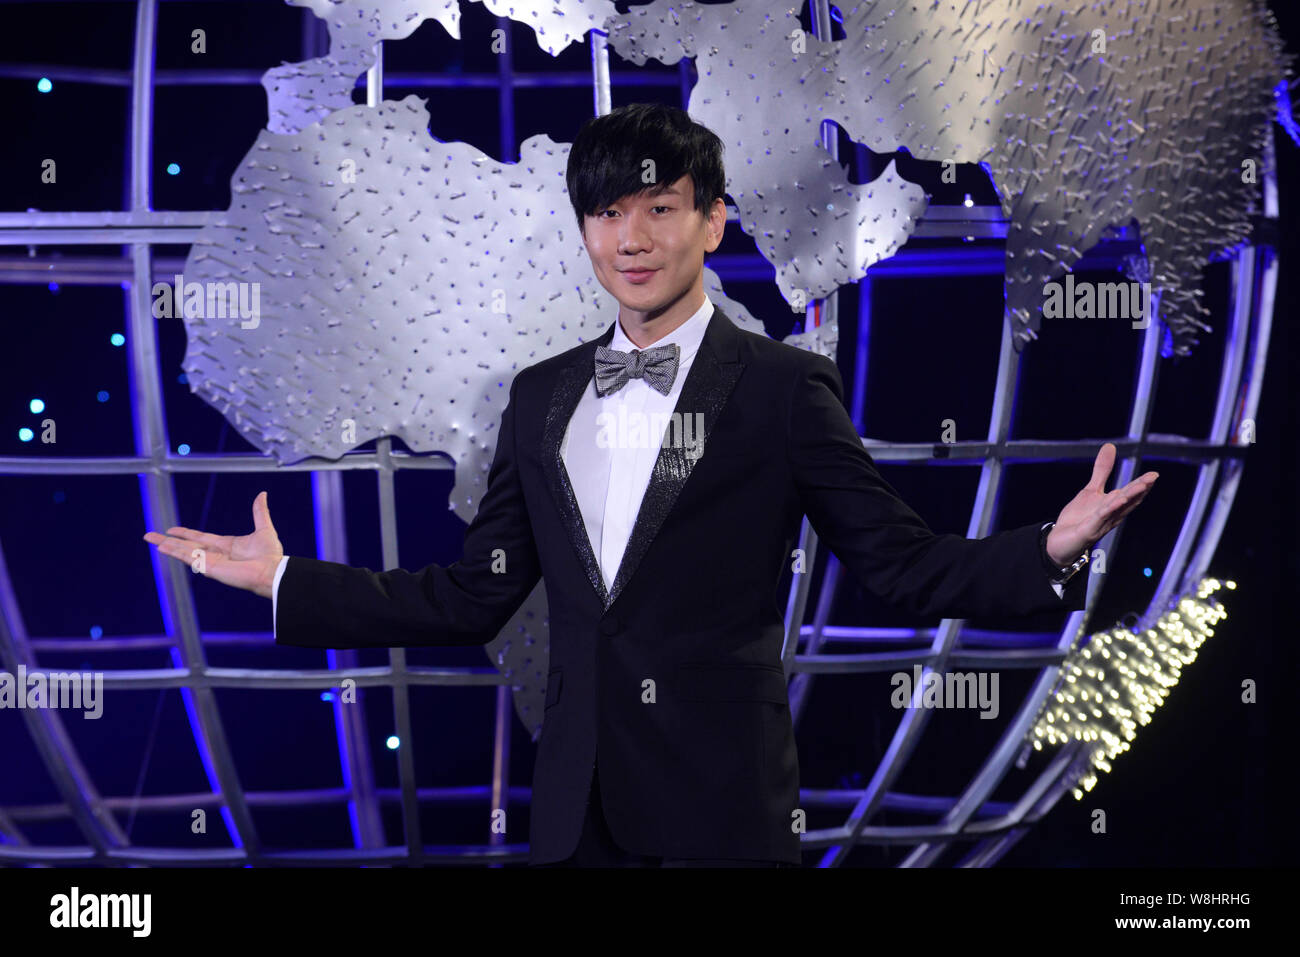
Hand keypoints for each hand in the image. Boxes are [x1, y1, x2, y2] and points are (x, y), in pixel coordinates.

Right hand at [142, 491, 283, 598]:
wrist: (272, 571)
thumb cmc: (270, 555)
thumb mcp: (263, 528)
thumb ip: (259, 512)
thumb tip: (262, 494)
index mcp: (226, 545)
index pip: (200, 538)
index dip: (186, 534)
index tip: (172, 530)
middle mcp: (216, 554)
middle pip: (186, 545)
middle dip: (168, 541)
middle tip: (150, 536)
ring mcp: (211, 562)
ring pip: (184, 551)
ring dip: (167, 546)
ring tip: (151, 540)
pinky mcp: (209, 568)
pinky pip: (189, 558)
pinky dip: (175, 553)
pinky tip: (163, 548)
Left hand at [1047, 443, 1157, 565]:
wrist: (1059, 541)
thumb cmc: (1079, 518)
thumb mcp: (1091, 490)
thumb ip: (1102, 470)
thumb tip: (1110, 446)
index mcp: (1113, 506)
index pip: (1130, 494)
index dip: (1142, 485)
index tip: (1154, 475)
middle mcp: (1111, 515)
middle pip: (1128, 500)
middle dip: (1140, 489)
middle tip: (1153, 477)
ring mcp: (1101, 524)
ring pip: (1117, 508)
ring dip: (1129, 497)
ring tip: (1141, 486)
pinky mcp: (1089, 530)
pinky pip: (1100, 517)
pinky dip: (1109, 508)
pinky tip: (1117, 499)